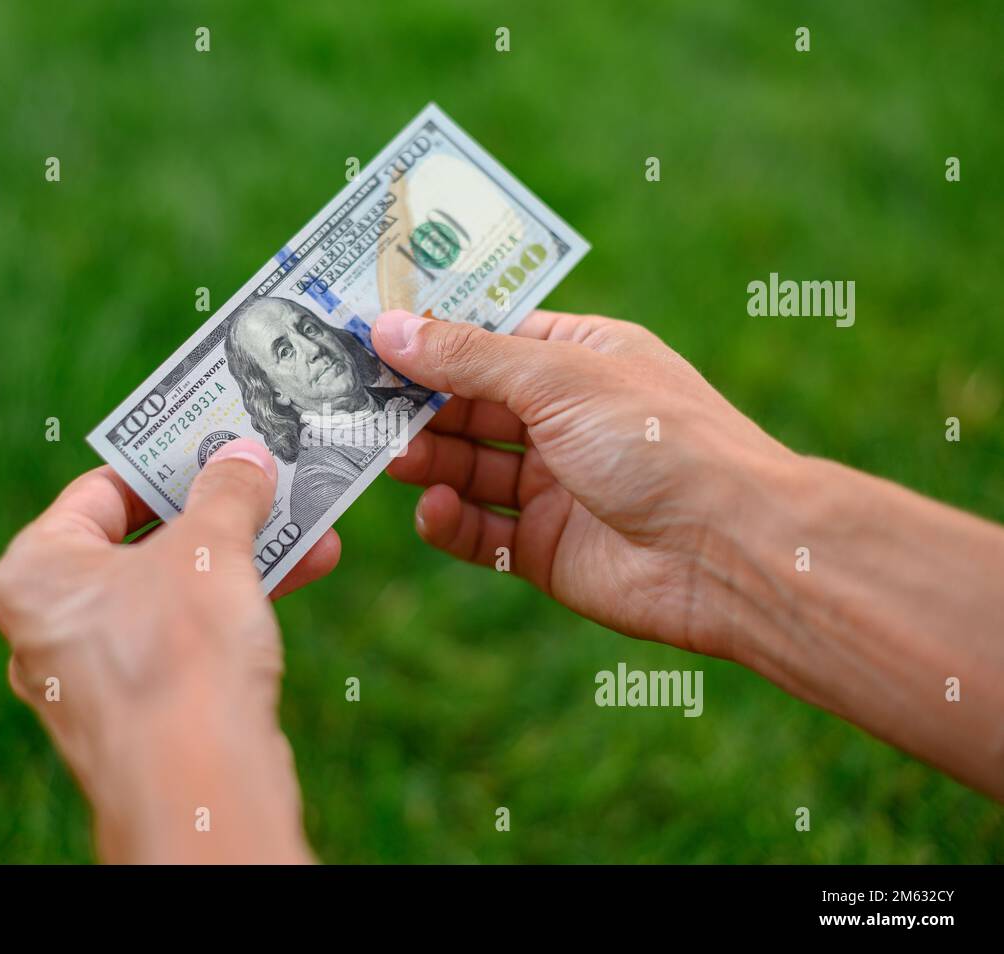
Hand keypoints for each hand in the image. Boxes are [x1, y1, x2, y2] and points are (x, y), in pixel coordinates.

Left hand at [0, 439, 335, 862]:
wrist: (199, 788)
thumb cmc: (180, 655)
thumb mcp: (209, 548)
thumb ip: (226, 492)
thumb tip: (245, 455)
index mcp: (36, 572)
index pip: (99, 491)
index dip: (164, 462)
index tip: (215, 441)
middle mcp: (52, 623)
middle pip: (142, 541)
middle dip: (217, 510)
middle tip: (266, 476)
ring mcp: (95, 674)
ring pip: (174, 591)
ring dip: (242, 554)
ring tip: (308, 520)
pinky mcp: (143, 712)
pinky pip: (189, 637)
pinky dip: (238, 603)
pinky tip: (304, 570)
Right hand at [372, 309, 797, 660]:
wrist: (728, 550)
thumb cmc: (658, 439)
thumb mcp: (557, 377)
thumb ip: (468, 357)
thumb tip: (388, 327)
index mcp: (581, 358)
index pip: (489, 339)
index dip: (430, 339)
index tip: (365, 338)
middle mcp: (566, 418)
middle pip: (469, 405)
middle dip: (416, 405)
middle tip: (354, 405)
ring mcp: (555, 486)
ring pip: (466, 467)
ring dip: (424, 460)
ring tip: (387, 456)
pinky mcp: (544, 548)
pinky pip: (479, 530)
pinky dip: (449, 520)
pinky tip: (432, 508)